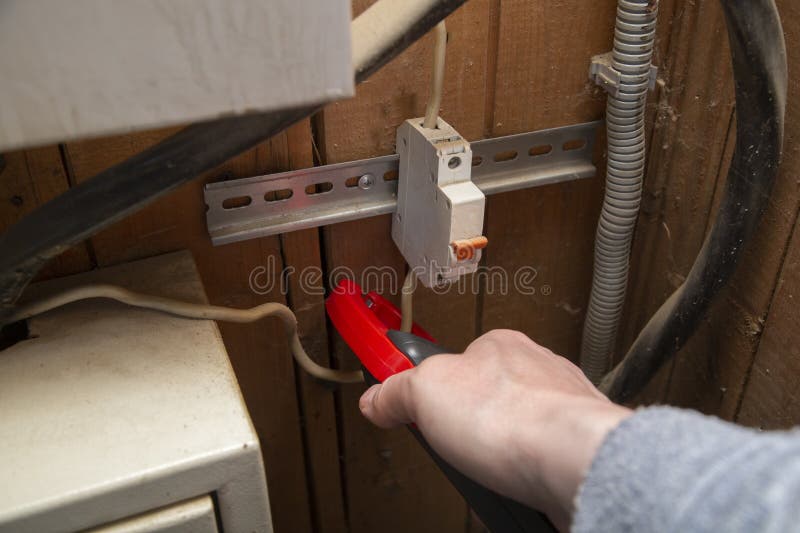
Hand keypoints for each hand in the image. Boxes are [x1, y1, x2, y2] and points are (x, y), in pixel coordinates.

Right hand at [358, 329, 631, 529]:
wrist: (573, 462)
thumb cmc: (514, 417)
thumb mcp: (426, 391)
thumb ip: (397, 391)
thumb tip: (377, 397)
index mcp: (499, 345)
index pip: (452, 357)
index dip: (427, 383)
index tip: (408, 401)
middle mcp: (536, 370)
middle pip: (485, 394)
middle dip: (465, 422)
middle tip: (448, 443)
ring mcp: (561, 408)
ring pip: (516, 426)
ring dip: (497, 449)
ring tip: (483, 468)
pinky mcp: (576, 447)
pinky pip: (540, 457)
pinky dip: (524, 472)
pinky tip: (511, 482)